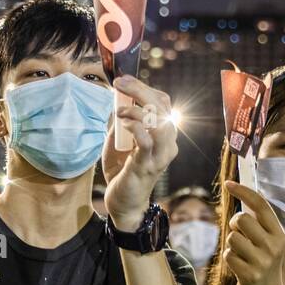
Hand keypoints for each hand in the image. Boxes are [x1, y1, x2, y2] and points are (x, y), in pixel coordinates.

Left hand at [102, 75, 177, 232]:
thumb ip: (121, 121)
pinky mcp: (147, 166)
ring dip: (137, 110)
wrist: (123, 203)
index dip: (145, 88)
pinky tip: (122, 123)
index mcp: (164, 134)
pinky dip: (135, 126)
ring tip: (119, 111)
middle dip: (140, 91)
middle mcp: (168, 144)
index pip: (163, 102)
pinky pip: (147, 141)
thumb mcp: (119, 140)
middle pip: (162, 108)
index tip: (123, 81)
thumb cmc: (122, 170)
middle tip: (119, 84)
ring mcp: (160, 156)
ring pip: (159, 122)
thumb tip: (116, 98)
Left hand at [221, 181, 284, 284]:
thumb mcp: (267, 242)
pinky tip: (239, 267)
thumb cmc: (262, 263)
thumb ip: (257, 223)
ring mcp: (262, 261)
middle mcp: (273, 246)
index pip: (260, 205)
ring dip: (231, 245)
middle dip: (234, 225)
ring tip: (241, 255)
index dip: (243, 191)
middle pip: (241, 220)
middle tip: (240, 235)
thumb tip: (241, 194)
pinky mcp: (250, 275)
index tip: (229, 184)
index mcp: (278, 234)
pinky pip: (228, 255)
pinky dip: (230, 259)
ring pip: (232, 238)